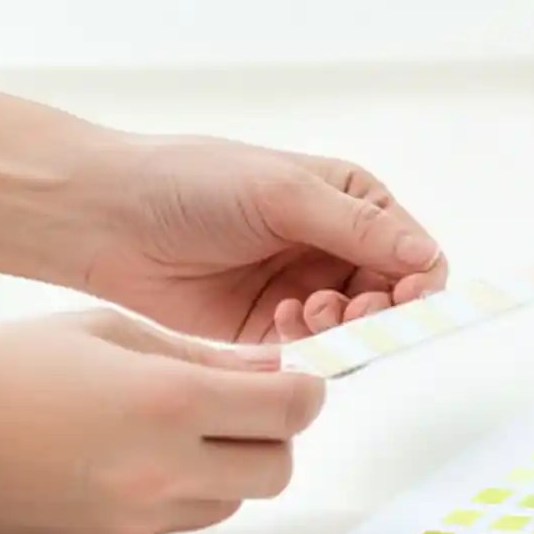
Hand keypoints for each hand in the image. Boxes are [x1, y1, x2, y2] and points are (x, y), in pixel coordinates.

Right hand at [0, 309, 323, 533]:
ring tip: (172, 429)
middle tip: (244, 405)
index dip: (307, 391)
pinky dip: (173, 497)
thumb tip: (271, 365)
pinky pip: (175, 528)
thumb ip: (206, 354)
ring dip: (226, 467)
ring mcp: (133, 524)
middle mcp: (158, 474)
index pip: (290, 410)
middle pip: (277, 470)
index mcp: (166, 403)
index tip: (301, 381)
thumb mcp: (111, 331)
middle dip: (274, 434)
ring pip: (230, 502)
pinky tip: (128, 463)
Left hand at [83, 136, 447, 342]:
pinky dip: (311, 347)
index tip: (402, 302)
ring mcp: (304, 288)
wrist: (106, 218)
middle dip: (379, 312)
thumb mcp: (282, 194)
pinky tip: (282, 324)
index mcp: (350, 201)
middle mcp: (335, 246)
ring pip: (356, 330)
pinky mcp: (271, 328)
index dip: (418, 283)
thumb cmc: (191, 183)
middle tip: (346, 314)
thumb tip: (426, 257)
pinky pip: (314, 351)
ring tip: (305, 315)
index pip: (414, 252)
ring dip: (344, 330)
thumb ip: (357, 228)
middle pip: (392, 299)